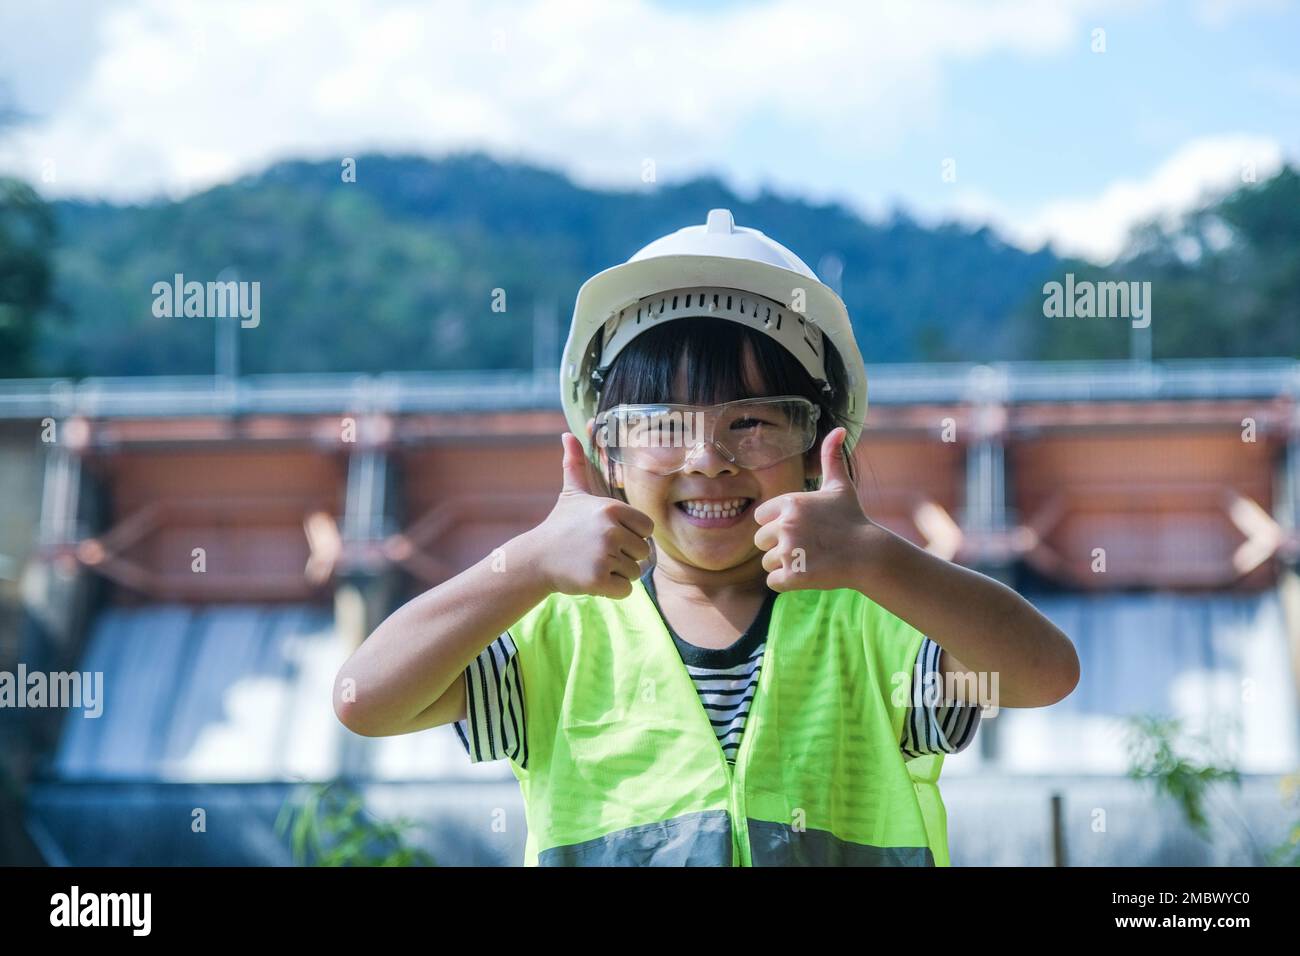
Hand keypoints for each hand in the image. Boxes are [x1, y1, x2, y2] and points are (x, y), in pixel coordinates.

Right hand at [527, 432, 654, 598]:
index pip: (647, 529)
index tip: (609, 536)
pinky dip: (613, 590)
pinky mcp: (598, 578)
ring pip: (635, 572)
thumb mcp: (571, 493)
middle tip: (598, 553)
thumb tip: (568, 434)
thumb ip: (576, 464)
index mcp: (612, 508)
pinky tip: (593, 579)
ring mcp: (605, 555)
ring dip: (618, 574)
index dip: (632, 535)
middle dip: (625, 557)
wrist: (536, 559)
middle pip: (643, 552)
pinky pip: (625, 590)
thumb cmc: (560, 526)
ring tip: (594, 564)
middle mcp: (610, 530)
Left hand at [752, 427, 876, 591]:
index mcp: (790, 503)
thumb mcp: (840, 486)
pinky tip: (806, 574)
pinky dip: (786, 582)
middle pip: (760, 541)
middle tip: (806, 547)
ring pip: (766, 562)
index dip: (776, 525)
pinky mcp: (794, 575)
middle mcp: (786, 525)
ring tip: (809, 559)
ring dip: (784, 565)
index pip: (760, 517)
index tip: (800, 528)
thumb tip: (837, 429)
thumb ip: (831, 457)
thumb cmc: (852, 519)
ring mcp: (789, 551)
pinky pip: (773, 581)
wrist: (869, 554)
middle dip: (778, 546)